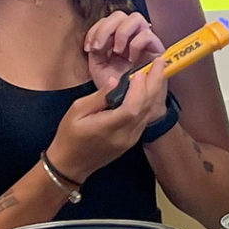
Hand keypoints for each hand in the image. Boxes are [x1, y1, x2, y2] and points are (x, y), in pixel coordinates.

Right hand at [49, 62, 168, 180]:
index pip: (132, 107)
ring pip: (148, 114)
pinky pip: (144, 119)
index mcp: (108, 128)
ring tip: (158, 72)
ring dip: (154, 92)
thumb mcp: (76, 111)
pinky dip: (149, 102)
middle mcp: (124, 135)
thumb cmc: (69, 136)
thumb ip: (98, 97)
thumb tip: (115, 81)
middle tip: (159, 63)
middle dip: (154, 84)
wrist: (71, 165)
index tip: (139, 72)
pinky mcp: (131, 141)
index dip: (139, 89)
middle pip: (146, 108)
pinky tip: (149, 90)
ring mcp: (130, 140)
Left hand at [83, 9, 163, 95]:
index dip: (95, 30)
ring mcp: (144, 40)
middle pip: (119, 14)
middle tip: (100, 47)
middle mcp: (130, 36)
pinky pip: (147, 35)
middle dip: (105, 29)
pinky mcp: (157, 48)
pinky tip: (131, 59)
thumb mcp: (99, 67)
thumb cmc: (118, 87)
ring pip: (135, 18)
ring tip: (118, 51)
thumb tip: (97, 40)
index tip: (89, 48)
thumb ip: (96, 51)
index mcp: (115, 38)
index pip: (106, 20)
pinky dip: (135, 45)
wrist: (132, 103)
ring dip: (122, 33)